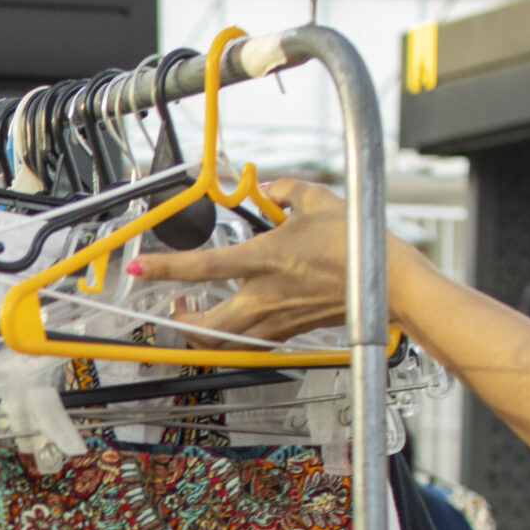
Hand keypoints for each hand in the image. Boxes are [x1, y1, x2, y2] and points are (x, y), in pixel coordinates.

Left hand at [130, 178, 426, 344]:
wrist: (391, 283)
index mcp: (265, 260)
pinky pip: (250, 342)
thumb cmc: (359, 242)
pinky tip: (234, 322)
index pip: (200, 267)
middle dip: (179, 321)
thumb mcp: (319, 200)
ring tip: (196, 315)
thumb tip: (269, 187)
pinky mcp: (291, 331)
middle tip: (174, 306)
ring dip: (201, 333)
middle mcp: (264, 296)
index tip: (139, 268)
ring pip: (224, 342)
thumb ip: (285, 190)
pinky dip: (233, 338)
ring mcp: (277, 319)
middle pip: (204, 326)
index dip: (164, 268)